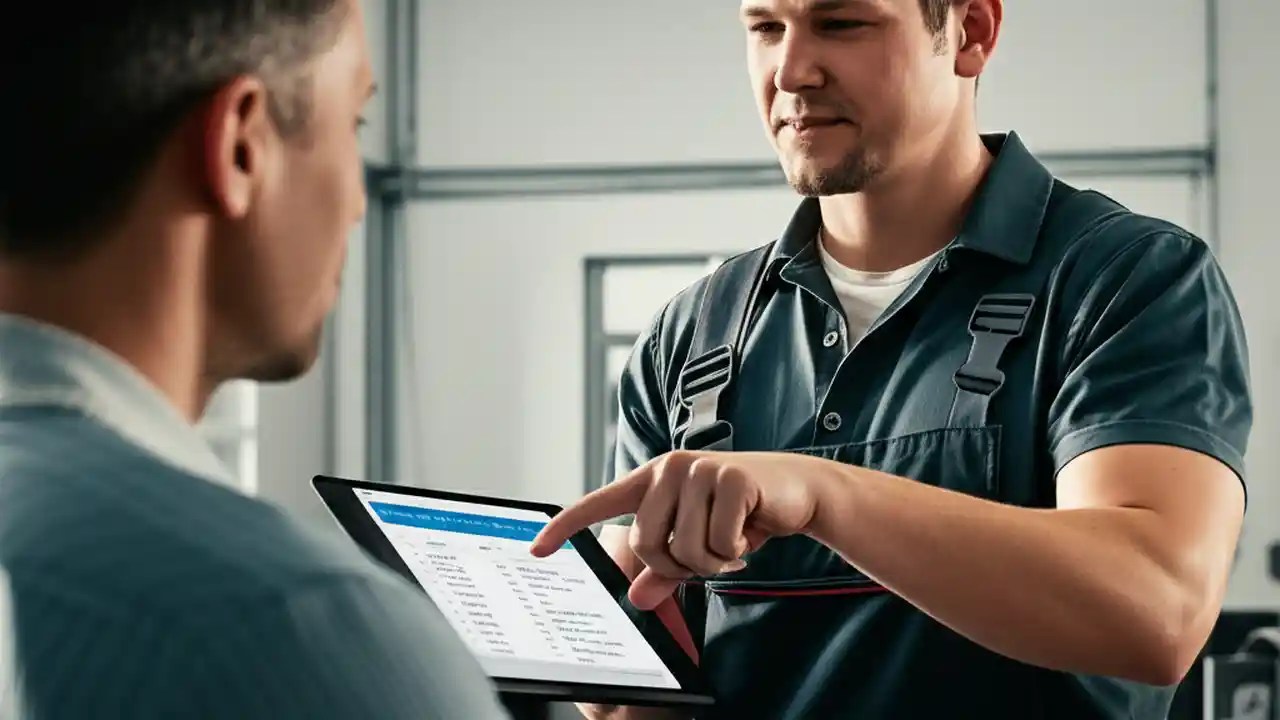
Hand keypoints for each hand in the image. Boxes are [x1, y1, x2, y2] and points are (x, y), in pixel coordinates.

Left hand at [530, 450, 828, 609]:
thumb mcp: (700, 542)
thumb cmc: (743, 514)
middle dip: (678, 567)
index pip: (599, 503)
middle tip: (708, 560)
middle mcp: (669, 468)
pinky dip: (734, 553)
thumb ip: (666, 568)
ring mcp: (699, 469)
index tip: (536, 550)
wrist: (798, 490)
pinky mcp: (730, 477)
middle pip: (646, 544)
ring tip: (731, 544)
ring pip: (684, 548)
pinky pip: (718, 543)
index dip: (566, 527)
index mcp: (653, 479)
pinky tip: (749, 533)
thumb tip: (636, 595)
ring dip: (712, 563)